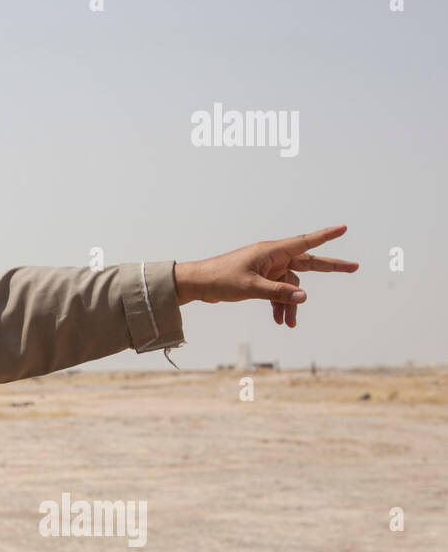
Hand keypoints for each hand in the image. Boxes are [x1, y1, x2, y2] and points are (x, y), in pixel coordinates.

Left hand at [173, 225, 358, 327]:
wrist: (198, 284)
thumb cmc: (221, 279)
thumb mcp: (251, 288)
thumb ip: (278, 293)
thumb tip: (304, 297)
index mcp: (271, 251)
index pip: (305, 242)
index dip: (326, 235)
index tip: (343, 228)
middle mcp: (272, 257)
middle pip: (307, 263)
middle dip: (329, 268)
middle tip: (354, 268)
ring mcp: (267, 268)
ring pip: (291, 286)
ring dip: (291, 303)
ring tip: (289, 323)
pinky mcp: (260, 279)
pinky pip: (279, 292)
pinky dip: (281, 304)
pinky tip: (280, 320)